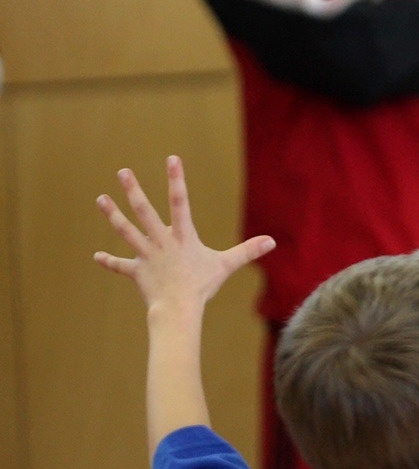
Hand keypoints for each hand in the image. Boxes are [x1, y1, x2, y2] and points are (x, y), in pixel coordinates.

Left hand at [94, 158, 273, 318]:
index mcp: (183, 236)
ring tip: (100, 198)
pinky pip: (121, 265)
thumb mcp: (227, 265)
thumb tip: (272, 241)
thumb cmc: (203, 286)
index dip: (176, 179)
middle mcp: (161, 241)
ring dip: (112, 214)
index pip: (180, 201)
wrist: (178, 309)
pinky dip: (109, 262)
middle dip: (133, 190)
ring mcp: (146, 255)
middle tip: (123, 171)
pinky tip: (97, 257)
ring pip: (126, 231)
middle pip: (144, 211)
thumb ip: (248, 250)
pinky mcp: (136, 271)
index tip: (172, 159)